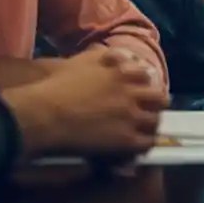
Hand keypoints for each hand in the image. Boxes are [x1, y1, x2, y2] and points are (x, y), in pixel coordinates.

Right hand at [1, 47, 167, 159]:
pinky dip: (144, 144)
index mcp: (122, 72)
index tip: (140, 89)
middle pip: (159, 98)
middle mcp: (132, 92)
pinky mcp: (126, 139)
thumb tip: (113, 55)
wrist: (44, 114)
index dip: (144, 84)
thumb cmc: (56, 86)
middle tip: (149, 110)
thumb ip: (100, 56)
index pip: (146, 75)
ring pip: (155, 120)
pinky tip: (136, 147)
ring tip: (145, 130)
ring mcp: (131, 116)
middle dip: (155, 103)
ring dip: (151, 124)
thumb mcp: (80, 61)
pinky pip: (146, 143)